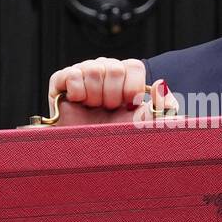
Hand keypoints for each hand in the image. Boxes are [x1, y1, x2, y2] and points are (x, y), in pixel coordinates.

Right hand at [45, 58, 178, 125]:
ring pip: (94, 70)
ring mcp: (82, 73)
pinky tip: (78, 104)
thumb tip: (161, 84)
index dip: (132, 88)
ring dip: (95, 96)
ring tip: (92, 109)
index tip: (128, 107)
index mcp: (125, 77)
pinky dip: (77, 93)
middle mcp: (104, 70)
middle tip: (108, 110)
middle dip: (114, 96)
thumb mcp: (143, 124)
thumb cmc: (115, 138)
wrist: (86, 155)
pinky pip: (72, 75)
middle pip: (115, 68)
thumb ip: (161, 107)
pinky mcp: (60, 80)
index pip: (133, 66)